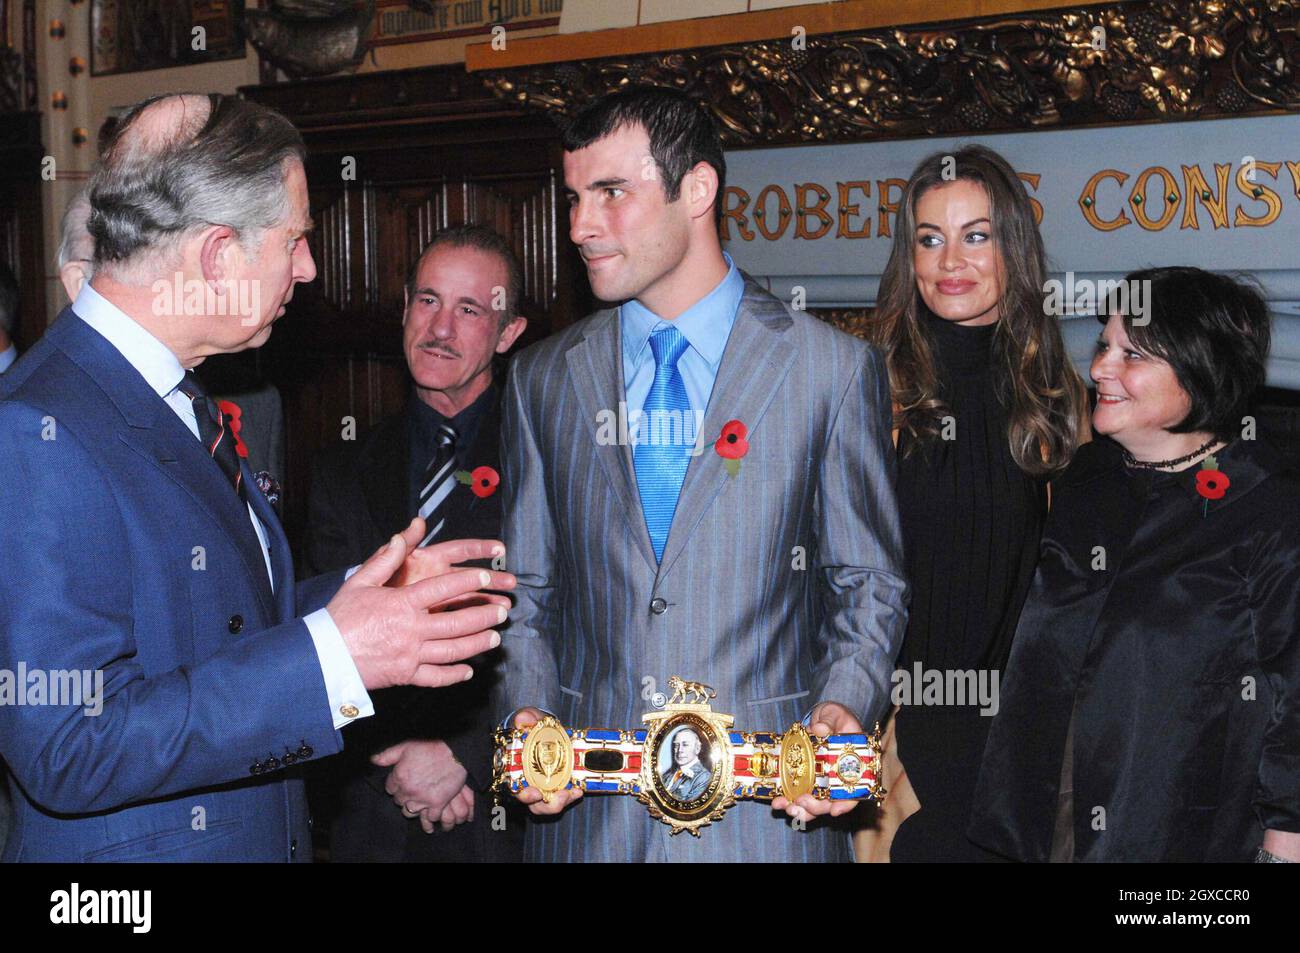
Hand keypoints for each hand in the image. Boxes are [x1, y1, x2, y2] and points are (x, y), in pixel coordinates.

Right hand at [328, 517, 515, 689]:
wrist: (322, 657)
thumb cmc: (339, 618)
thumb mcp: (360, 582)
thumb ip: (385, 560)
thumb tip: (402, 536)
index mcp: (402, 603)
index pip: (443, 588)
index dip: (468, 581)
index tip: (485, 577)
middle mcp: (412, 629)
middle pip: (458, 622)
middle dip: (484, 616)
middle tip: (502, 611)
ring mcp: (411, 655)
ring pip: (454, 650)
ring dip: (478, 644)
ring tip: (494, 639)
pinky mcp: (406, 675)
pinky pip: (436, 676)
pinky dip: (455, 674)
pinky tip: (468, 671)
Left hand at [373, 740, 468, 830]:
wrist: (454, 750)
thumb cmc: (430, 746)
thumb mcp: (406, 746)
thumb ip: (388, 755)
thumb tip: (373, 760)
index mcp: (399, 776)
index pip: (390, 789)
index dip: (396, 785)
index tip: (403, 782)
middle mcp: (408, 789)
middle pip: (399, 801)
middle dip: (404, 796)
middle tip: (413, 790)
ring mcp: (423, 798)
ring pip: (410, 811)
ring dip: (414, 806)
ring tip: (419, 800)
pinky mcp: (437, 803)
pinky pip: (430, 816)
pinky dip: (431, 813)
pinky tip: (432, 808)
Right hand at [512, 707, 583, 815]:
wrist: (546, 730)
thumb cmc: (532, 728)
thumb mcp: (530, 720)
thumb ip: (526, 718)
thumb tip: (522, 719)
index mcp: (516, 771)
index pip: (514, 789)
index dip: (523, 795)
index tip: (534, 793)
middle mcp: (528, 784)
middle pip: (533, 803)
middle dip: (545, 805)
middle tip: (558, 797)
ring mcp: (544, 787)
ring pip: (548, 805)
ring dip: (559, 802)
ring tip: (571, 793)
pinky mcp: (558, 787)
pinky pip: (563, 797)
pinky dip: (570, 796)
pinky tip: (579, 789)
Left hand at [771, 701, 863, 821]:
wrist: (823, 719)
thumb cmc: (836, 717)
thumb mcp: (835, 714)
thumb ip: (829, 721)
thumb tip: (820, 728)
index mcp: (852, 766)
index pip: (855, 790)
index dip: (846, 804)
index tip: (834, 810)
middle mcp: (839, 780)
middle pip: (832, 803)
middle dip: (816, 807)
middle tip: (800, 801)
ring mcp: (822, 783)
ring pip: (815, 805)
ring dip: (800, 810)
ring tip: (785, 807)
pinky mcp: (806, 781)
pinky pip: (799, 796)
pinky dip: (789, 801)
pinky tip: (778, 801)